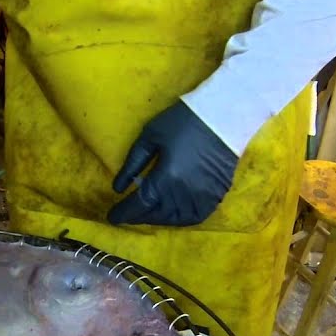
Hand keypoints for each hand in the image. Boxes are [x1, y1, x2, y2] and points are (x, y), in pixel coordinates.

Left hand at [108, 101, 238, 226]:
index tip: (112, 216)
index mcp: (167, 176)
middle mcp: (184, 192)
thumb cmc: (183, 121)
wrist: (223, 116)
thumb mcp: (150, 136)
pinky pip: (196, 216)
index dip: (124, 213)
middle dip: (139, 216)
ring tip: (148, 212)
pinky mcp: (216, 195)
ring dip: (158, 219)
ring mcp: (202, 196)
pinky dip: (181, 219)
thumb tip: (118, 188)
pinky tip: (172, 213)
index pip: (140, 204)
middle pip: (156, 214)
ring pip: (175, 219)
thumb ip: (132, 163)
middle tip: (128, 213)